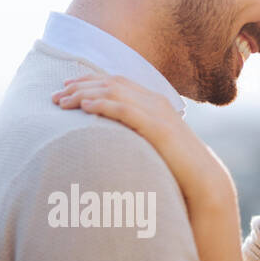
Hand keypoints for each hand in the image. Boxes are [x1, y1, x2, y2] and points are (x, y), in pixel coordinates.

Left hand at [53, 74, 234, 205]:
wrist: (204, 179)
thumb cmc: (176, 166)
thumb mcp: (152, 143)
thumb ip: (135, 133)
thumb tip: (111, 136)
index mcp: (153, 101)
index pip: (116, 82)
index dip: (89, 81)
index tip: (66, 87)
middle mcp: (155, 101)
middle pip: (110, 83)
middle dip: (80, 87)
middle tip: (55, 96)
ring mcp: (158, 112)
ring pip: (114, 93)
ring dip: (85, 95)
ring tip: (63, 102)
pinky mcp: (158, 128)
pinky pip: (126, 110)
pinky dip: (104, 105)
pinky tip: (86, 107)